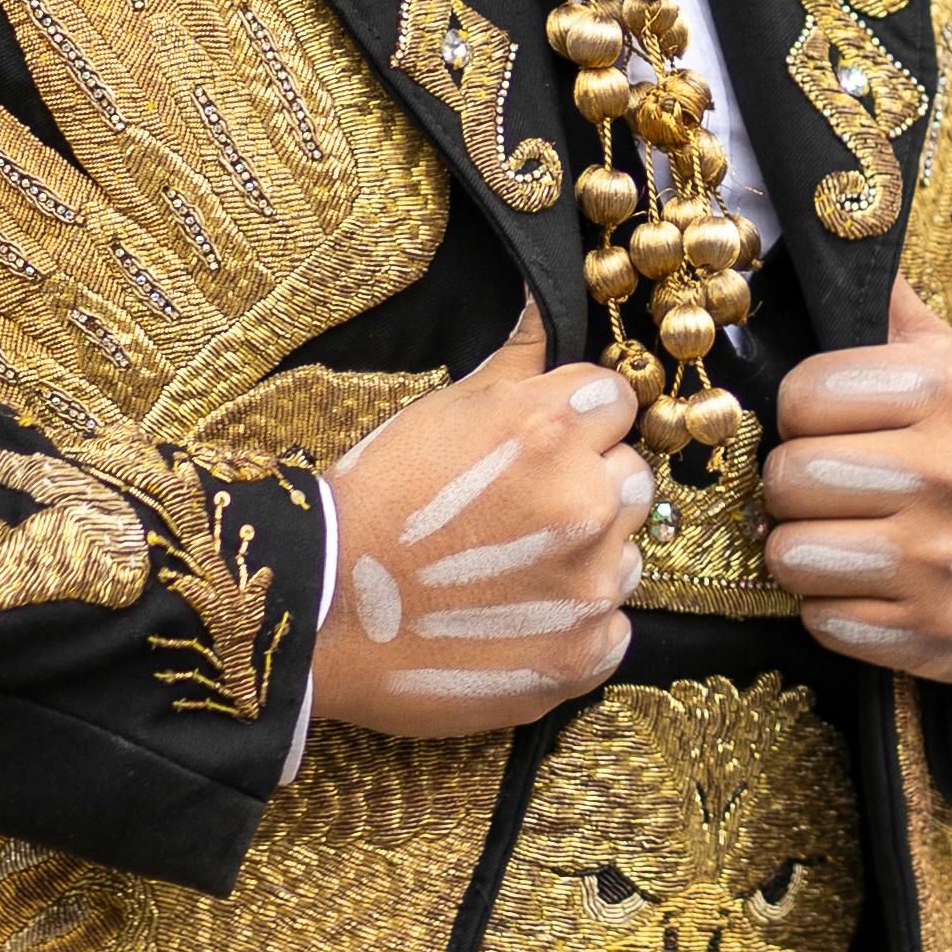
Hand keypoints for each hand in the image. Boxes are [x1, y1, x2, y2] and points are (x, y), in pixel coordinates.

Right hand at [307, 306, 647, 741]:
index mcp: (553, 429)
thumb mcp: (439, 410)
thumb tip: (542, 299)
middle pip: (630, 475)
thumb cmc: (373, 501)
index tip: (541, 447)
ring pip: (627, 551)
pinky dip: (579, 624)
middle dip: (589, 486)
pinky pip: (615, 625)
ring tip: (513, 571)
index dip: (580, 421)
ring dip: (587, 557)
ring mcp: (591, 583)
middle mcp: (585, 501)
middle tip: (523, 513)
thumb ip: (514, 362)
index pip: (616, 400)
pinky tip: (521, 620)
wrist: (321, 612)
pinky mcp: (585, 652)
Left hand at [763, 287, 951, 678]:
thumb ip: (889, 309)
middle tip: (829, 484)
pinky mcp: (933, 633)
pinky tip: (868, 582)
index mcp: (949, 393)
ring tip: (840, 533)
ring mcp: (942, 563)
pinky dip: (831, 604)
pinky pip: (822, 619)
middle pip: (788, 477)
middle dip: (795, 482)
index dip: (801, 411)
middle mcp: (949, 474)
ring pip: (791, 554)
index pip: (802, 395)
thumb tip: (836, 222)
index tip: (829, 422)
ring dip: (802, 547)